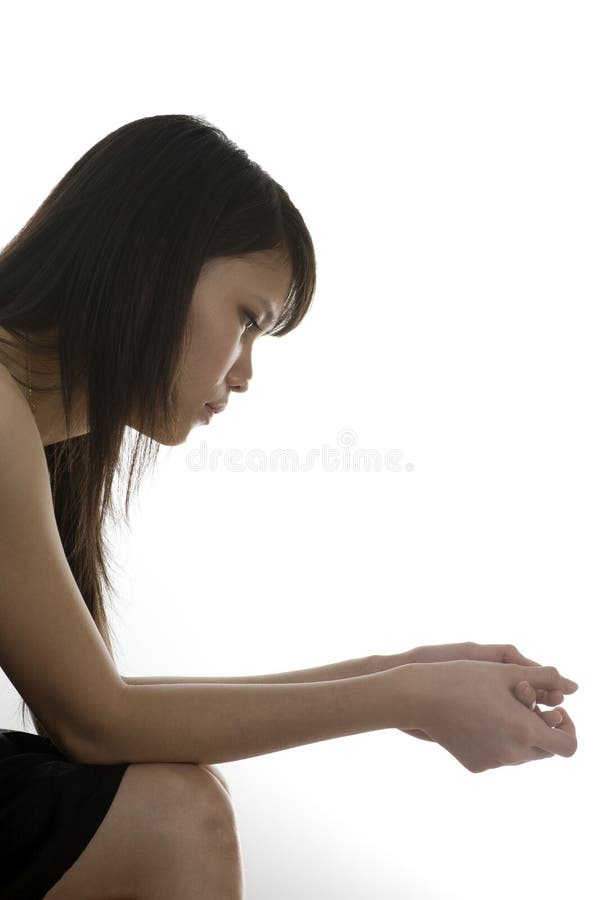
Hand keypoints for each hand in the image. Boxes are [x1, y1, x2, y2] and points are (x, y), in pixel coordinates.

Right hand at [385, 659, 577, 771]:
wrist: (421, 697)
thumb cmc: (464, 677)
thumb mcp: (506, 671)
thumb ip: (545, 678)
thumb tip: (573, 688)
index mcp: (525, 730)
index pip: (568, 745)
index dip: (568, 728)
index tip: (555, 710)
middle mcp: (512, 754)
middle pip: (546, 750)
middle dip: (542, 729)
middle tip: (525, 704)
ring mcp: (493, 763)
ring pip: (522, 754)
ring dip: (519, 734)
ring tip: (498, 707)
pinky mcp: (476, 766)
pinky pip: (498, 757)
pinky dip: (497, 741)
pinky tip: (478, 719)